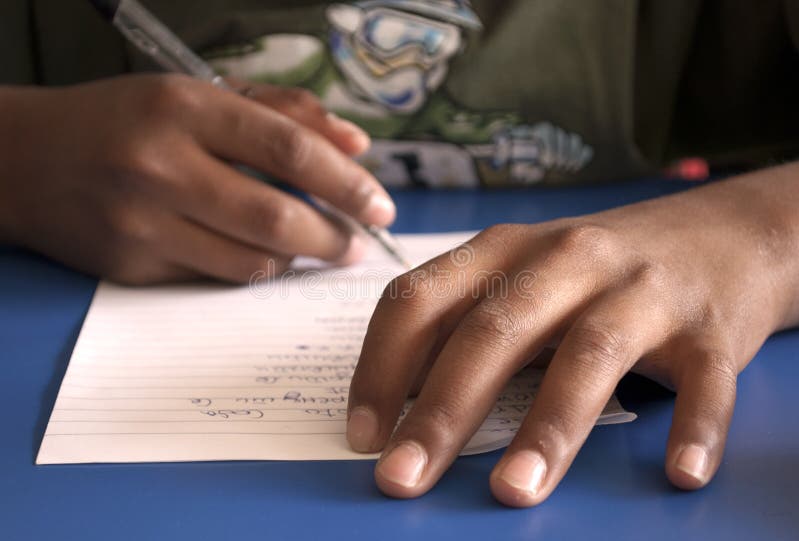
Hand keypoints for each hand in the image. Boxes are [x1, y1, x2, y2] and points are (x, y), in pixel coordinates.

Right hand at [0, 74, 393, 283]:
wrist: (27, 161)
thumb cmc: (127, 120)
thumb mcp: (200, 96)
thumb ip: (284, 113)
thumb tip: (356, 145)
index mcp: (185, 108)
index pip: (289, 149)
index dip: (347, 182)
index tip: (381, 204)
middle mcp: (161, 165)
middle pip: (277, 217)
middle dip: (334, 237)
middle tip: (359, 242)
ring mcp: (143, 222)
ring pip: (252, 260)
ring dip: (298, 259)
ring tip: (316, 246)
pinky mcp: (132, 267)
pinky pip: (217, 279)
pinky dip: (253, 269)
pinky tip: (263, 254)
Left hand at [346, 167, 798, 505]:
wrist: (716, 234)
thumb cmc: (595, 270)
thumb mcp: (521, 277)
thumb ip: (467, 321)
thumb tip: (400, 401)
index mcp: (504, 249)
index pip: (420, 298)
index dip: (380, 365)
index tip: (362, 432)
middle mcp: (567, 258)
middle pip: (494, 331)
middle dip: (443, 411)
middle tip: (403, 478)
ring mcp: (639, 289)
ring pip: (588, 356)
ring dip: (549, 429)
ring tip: (513, 492)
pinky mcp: (706, 326)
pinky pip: (701, 381)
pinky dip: (693, 427)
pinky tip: (679, 473)